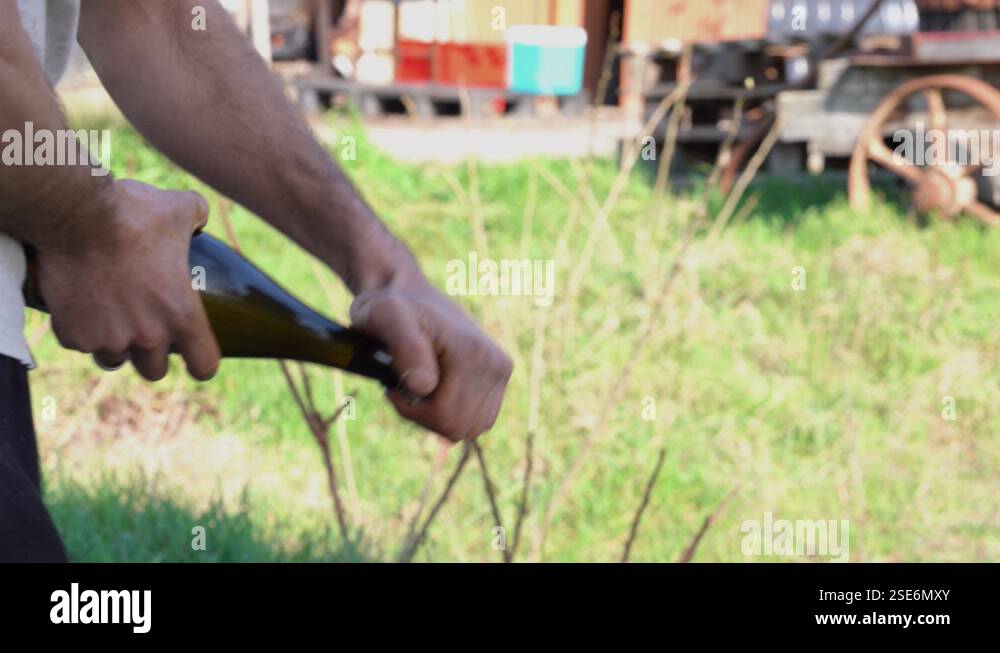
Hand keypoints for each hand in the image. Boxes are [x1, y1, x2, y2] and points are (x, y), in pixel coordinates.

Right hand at [36, 179, 220, 380]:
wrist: (75, 216)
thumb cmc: (133, 214)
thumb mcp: (178, 209)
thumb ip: (197, 214)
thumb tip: (199, 215)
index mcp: (183, 316)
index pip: (204, 365)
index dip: (201, 362)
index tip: (194, 356)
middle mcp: (149, 336)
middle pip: (154, 370)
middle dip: (151, 354)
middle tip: (144, 328)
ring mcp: (108, 339)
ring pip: (114, 358)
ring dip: (114, 343)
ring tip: (110, 315)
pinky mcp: (73, 334)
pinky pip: (79, 343)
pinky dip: (78, 328)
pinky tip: (79, 305)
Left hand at [350, 273, 512, 441]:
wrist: (405, 291)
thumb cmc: (388, 306)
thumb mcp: (385, 317)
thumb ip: (406, 348)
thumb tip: (424, 387)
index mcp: (473, 354)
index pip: (447, 418)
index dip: (413, 411)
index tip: (392, 386)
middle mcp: (496, 364)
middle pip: (460, 427)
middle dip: (425, 416)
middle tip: (403, 386)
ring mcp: (501, 370)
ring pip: (470, 427)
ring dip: (438, 416)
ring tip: (418, 385)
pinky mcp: (499, 374)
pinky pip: (478, 417)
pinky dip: (453, 412)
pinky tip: (434, 388)